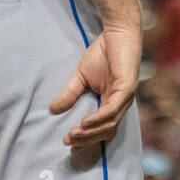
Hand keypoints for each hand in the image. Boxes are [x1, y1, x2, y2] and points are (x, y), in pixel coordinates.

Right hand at [49, 24, 140, 151]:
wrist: (117, 32)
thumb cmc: (103, 53)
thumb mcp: (81, 76)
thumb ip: (70, 93)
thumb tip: (52, 109)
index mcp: (112, 103)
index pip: (103, 129)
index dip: (88, 140)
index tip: (70, 146)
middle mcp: (121, 104)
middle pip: (106, 131)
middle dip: (87, 139)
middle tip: (68, 140)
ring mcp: (126, 98)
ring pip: (110, 124)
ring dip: (90, 132)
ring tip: (73, 134)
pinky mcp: (127, 88)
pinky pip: (113, 109)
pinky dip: (99, 118)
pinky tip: (85, 123)